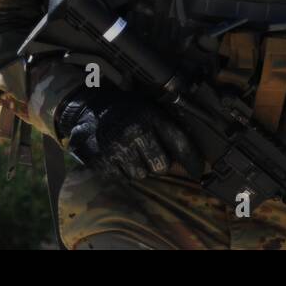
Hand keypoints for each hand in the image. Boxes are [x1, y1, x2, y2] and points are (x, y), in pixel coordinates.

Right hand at [55, 86, 203, 180]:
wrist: (87, 108)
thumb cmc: (123, 109)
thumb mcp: (148, 108)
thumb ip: (167, 127)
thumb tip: (191, 153)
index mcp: (151, 116)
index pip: (179, 141)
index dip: (192, 159)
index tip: (199, 170)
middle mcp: (137, 132)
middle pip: (161, 166)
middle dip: (159, 164)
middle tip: (152, 155)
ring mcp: (118, 148)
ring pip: (141, 174)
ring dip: (139, 168)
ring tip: (131, 152)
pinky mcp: (102, 161)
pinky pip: (121, 178)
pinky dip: (122, 171)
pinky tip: (118, 156)